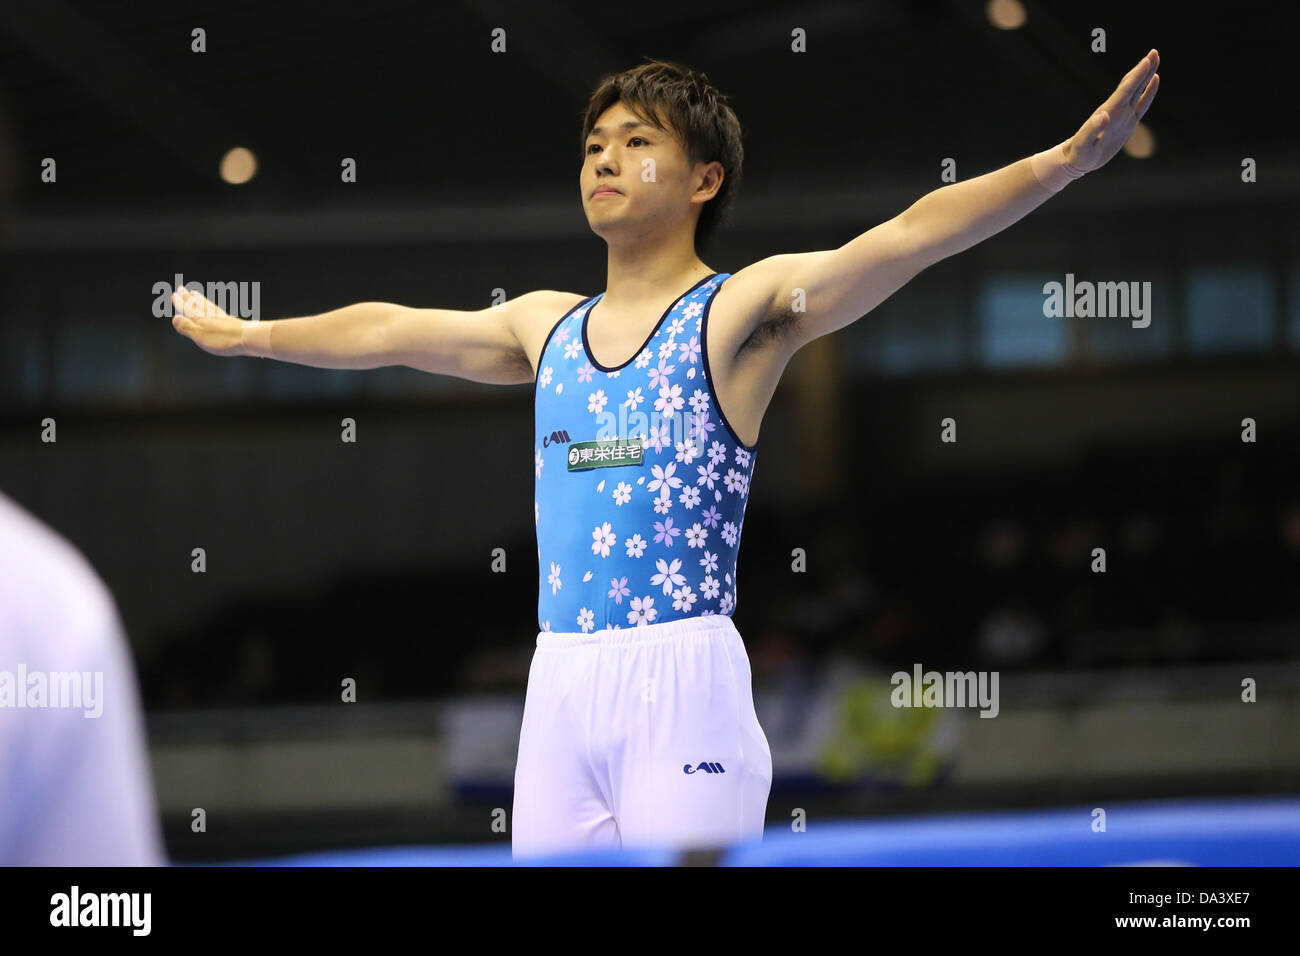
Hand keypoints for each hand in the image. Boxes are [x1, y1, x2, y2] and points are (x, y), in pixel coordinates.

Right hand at [170, 285, 244, 355]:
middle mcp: (211, 317)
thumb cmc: (224, 339)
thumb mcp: (200, 335)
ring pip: (207, 306)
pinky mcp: (232, 322)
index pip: (188, 309)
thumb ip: (187, 327)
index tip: (175, 294)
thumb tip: (175, 318)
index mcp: (201, 320)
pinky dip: (213, 307)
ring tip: (195, 293)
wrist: (249, 338)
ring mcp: (222, 318)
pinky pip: (218, 311)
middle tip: (181, 289)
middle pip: (197, 305)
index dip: (181, 303)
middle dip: (188, 298)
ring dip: (199, 300)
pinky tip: (215, 309)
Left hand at [1065, 48, 1159, 171]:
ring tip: (1154, 60)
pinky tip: (1154, 81)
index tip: (1146, 60)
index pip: (1126, 90)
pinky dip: (1149, 92)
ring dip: (1146, 75)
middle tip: (1154, 52)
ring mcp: (1123, 115)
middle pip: (1133, 85)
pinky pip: (1142, 104)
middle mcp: (1117, 109)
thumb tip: (1104, 114)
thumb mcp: (1083, 144)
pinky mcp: (1128, 122)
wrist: (1078, 159)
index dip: (1137, 75)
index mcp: (1109, 112)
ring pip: (1138, 90)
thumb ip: (1092, 129)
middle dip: (1144, 69)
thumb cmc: (1079, 153)